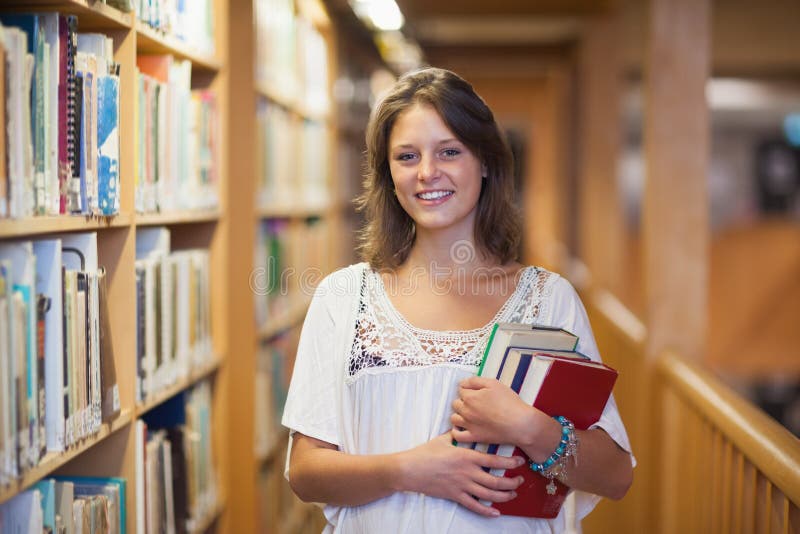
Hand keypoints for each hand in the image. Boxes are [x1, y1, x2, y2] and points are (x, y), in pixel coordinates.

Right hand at [398, 432, 524, 516]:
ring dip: (504, 495)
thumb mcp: (443, 439)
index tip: (520, 462)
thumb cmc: (426, 453)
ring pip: (489, 494)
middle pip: (496, 480)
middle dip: (512, 482)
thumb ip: (458, 435)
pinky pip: (474, 506)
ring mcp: (462, 486)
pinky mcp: (455, 496)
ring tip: (513, 494)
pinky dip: (487, 511)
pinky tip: (496, 512)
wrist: (410, 470)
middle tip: (520, 480)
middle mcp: (468, 472)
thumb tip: (466, 427)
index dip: (510, 462)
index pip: (494, 461)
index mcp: (467, 456)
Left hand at [450, 376, 538, 445]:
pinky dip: (456, 432)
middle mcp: (466, 411)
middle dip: (462, 401)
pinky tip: (462, 428)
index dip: (468, 390)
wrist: (520, 423)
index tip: (476, 392)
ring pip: (454, 419)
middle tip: (475, 403)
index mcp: (470, 397)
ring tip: (468, 414)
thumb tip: (462, 383)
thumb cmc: (509, 402)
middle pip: (455, 403)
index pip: (460, 390)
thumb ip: (475, 381)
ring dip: (458, 415)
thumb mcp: (494, 384)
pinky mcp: (474, 437)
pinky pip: (457, 436)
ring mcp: (469, 425)